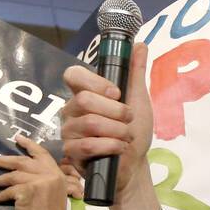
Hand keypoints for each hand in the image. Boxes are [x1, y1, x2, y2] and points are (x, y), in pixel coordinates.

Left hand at [0, 134, 68, 209]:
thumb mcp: (54, 193)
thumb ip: (44, 179)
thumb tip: (22, 172)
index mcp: (56, 173)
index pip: (41, 153)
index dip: (28, 144)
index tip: (16, 138)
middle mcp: (48, 174)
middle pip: (22, 162)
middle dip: (3, 160)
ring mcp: (37, 182)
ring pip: (12, 176)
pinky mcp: (26, 191)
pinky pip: (8, 191)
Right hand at [62, 44, 151, 203]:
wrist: (134, 164)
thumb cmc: (134, 132)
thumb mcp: (139, 100)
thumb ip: (136, 73)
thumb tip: (140, 44)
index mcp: (85, 94)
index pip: (73, 75)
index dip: (94, 81)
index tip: (117, 93)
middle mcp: (72, 110)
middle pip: (84, 100)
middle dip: (115, 111)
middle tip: (129, 119)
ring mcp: (69, 131)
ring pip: (89, 123)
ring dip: (117, 130)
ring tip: (125, 136)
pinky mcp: (71, 153)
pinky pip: (88, 145)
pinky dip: (111, 146)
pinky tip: (120, 148)